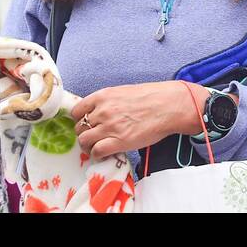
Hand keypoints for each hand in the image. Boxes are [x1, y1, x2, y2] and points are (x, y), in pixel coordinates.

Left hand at [72, 81, 208, 157]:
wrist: (169, 106)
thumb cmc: (151, 97)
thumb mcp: (123, 92)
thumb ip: (108, 102)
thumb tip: (98, 113)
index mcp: (103, 96)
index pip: (77, 111)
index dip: (80, 120)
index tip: (86, 125)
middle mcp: (103, 111)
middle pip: (79, 128)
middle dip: (85, 134)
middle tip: (94, 138)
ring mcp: (109, 127)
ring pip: (84, 141)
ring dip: (89, 146)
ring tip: (98, 148)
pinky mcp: (119, 142)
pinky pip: (97, 151)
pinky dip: (98, 155)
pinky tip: (106, 153)